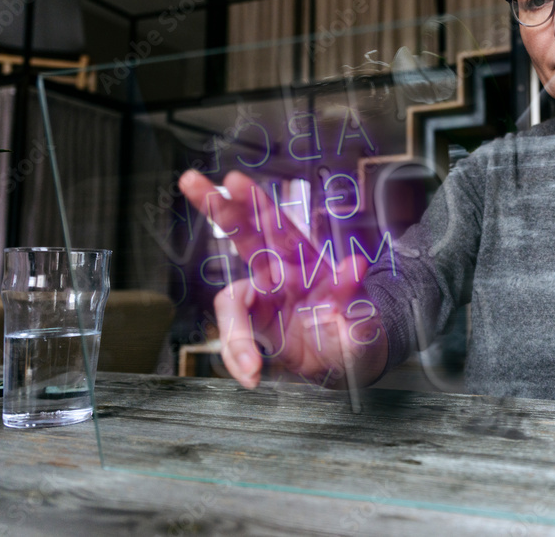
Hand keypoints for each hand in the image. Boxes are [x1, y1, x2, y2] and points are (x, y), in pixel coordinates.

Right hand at [179, 170, 387, 388]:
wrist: (350, 362)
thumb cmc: (356, 330)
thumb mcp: (363, 313)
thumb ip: (353, 292)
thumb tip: (355, 266)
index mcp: (305, 260)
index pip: (278, 225)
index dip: (254, 202)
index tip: (234, 181)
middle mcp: (279, 273)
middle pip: (244, 236)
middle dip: (217, 207)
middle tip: (191, 181)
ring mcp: (263, 301)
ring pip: (231, 302)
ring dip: (232, 334)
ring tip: (249, 366)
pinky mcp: (256, 329)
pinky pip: (237, 340)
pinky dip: (238, 357)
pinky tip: (250, 374)